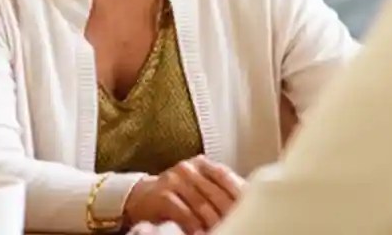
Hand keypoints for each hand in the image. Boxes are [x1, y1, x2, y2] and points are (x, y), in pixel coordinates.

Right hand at [123, 156, 244, 233]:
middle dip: (229, 213)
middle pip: (215, 192)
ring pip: (201, 205)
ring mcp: (174, 180)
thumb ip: (217, 190)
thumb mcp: (198, 187)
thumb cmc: (176, 195)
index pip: (225, 176)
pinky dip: (195, 227)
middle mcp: (188, 168)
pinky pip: (184, 214)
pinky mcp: (162, 196)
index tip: (251, 210)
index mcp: (201, 163)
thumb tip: (247, 203)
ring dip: (214, 223)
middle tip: (240, 226)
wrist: (140, 197)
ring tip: (224, 232)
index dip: (238, 193)